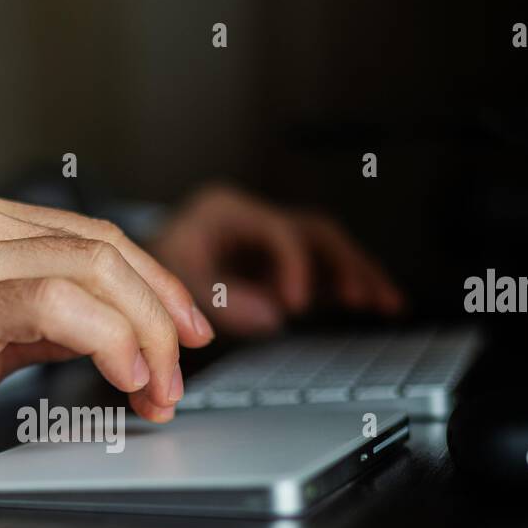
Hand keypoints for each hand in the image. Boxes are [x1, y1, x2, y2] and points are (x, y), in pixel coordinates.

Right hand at [0, 192, 211, 468]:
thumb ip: (45, 319)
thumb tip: (114, 332)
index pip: (97, 237)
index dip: (155, 284)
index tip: (186, 329)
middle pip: (106, 249)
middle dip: (162, 314)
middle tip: (179, 372)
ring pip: (93, 270)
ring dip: (145, 336)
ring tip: (156, 388)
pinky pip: (56, 305)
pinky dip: (108, 339)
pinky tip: (124, 375)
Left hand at [149, 183, 404, 335]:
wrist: (141, 263)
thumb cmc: (150, 265)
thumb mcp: (174, 277)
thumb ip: (219, 297)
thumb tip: (272, 316)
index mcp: (227, 211)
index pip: (277, 231)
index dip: (292, 266)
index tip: (295, 304)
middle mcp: (257, 219)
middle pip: (315, 233)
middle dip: (345, 265)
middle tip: (366, 296)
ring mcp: (271, 241)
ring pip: (328, 249)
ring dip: (358, 274)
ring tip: (387, 302)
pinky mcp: (278, 264)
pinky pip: (323, 269)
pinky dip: (348, 286)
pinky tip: (375, 303)